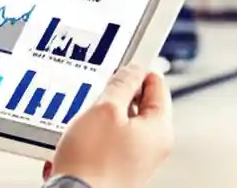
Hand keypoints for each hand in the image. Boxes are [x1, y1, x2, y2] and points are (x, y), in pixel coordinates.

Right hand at [44, 65, 173, 187]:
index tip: (121, 65)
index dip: (138, 71)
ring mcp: (134, 160)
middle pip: (138, 106)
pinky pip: (107, 142)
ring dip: (99, 117)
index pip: (157, 86)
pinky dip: (92, 137)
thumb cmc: (92, 163)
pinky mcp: (116, 170)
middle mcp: (152, 147)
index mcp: (159, 130)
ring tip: (83, 122)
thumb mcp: (105, 109)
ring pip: (119, 124)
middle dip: (115, 97)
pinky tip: (77, 141)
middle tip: (98, 95)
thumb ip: (122, 84)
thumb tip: (133, 70)